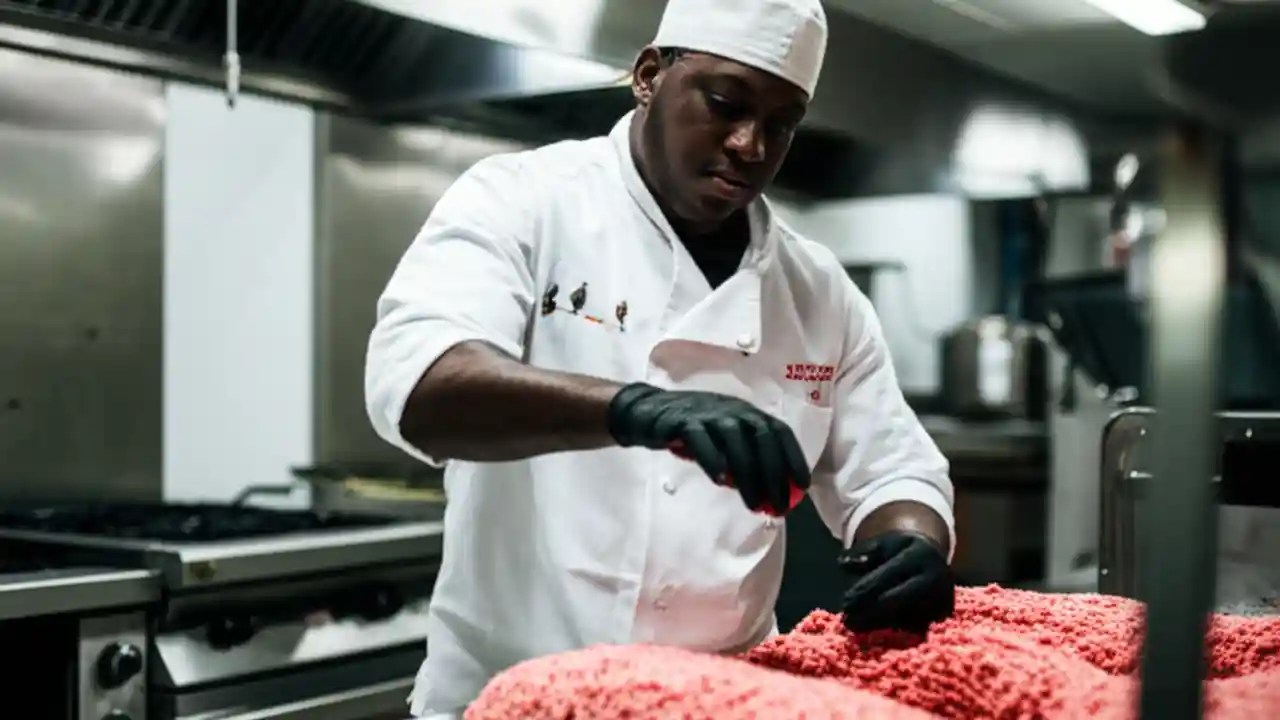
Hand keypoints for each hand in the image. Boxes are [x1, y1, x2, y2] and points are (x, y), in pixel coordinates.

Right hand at [607, 383, 810, 513]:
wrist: (647, 411)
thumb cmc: (693, 428)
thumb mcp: (723, 439)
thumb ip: (743, 458)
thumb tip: (768, 491)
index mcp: (747, 412)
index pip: (779, 431)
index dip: (794, 458)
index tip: (801, 486)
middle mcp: (732, 409)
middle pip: (761, 439)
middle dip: (774, 474)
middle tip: (778, 506)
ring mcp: (707, 413)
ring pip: (735, 441)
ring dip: (748, 475)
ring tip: (754, 504)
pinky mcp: (683, 422)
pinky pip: (701, 440)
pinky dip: (713, 460)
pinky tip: (721, 482)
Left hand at [838, 531, 953, 633]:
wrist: (933, 558)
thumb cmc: (900, 551)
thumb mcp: (883, 544)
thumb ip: (862, 553)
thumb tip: (843, 564)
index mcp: (920, 554)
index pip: (887, 576)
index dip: (864, 591)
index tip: (845, 603)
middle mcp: (936, 577)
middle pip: (897, 600)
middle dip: (869, 612)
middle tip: (847, 622)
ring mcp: (943, 598)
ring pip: (906, 618)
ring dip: (879, 626)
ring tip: (857, 628)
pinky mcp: (943, 616)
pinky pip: (915, 629)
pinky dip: (894, 632)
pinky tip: (876, 635)